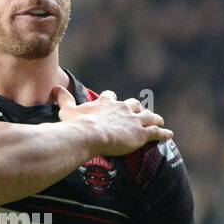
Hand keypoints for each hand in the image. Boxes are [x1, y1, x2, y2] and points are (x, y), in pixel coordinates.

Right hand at [50, 86, 171, 156]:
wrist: (90, 134)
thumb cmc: (78, 124)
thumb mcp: (68, 111)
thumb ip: (63, 99)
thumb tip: (55, 88)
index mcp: (106, 103)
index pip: (111, 97)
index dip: (112, 99)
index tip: (112, 101)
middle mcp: (122, 108)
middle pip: (133, 104)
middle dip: (136, 108)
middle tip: (138, 112)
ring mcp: (134, 120)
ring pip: (149, 117)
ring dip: (154, 119)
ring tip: (158, 121)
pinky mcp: (141, 133)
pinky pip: (156, 132)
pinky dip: (163, 133)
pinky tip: (169, 134)